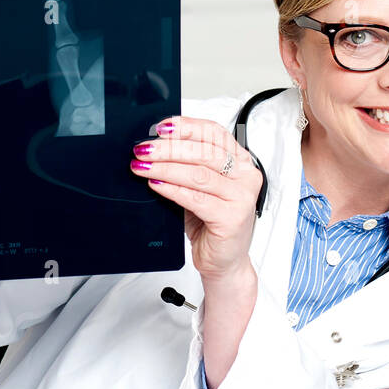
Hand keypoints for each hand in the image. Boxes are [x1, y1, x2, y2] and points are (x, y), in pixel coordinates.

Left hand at [130, 116, 261, 282]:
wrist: (223, 261)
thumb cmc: (210, 223)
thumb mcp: (201, 187)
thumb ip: (188, 165)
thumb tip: (155, 146)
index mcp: (241, 162)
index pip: (215, 133)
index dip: (187, 127)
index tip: (161, 127)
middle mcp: (246, 176)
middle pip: (204, 152)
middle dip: (168, 148)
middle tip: (143, 149)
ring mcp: (242, 197)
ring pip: (198, 174)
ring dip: (165, 168)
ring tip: (142, 166)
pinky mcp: (232, 217)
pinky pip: (196, 197)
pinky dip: (172, 189)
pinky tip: (156, 185)